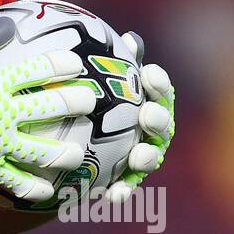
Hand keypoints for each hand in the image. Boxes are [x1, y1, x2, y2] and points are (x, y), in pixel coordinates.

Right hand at [0, 15, 95, 200]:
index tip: (78, 63)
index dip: (64, 64)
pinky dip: (35, 188)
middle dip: (78, 101)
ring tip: (79, 154)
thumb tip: (12, 22)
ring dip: (66, 152)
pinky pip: (16, 182)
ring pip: (42, 151)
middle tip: (91, 101)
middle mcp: (1, 113)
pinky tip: (50, 191)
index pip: (39, 69)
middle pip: (51, 105)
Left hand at [106, 31, 175, 201]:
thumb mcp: (96, 80)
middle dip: (159, 119)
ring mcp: (141, 155)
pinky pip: (126, 187)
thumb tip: (130, 39)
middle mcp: (151, 129)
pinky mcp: (125, 179)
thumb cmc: (89, 101)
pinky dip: (122, 191)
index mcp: (146, 100)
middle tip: (147, 114)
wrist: (72, 138)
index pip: (158, 89)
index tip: (148, 74)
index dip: (157, 82)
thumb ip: (113, 62)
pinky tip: (112, 194)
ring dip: (147, 156)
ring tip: (139, 155)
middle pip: (161, 123)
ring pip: (150, 157)